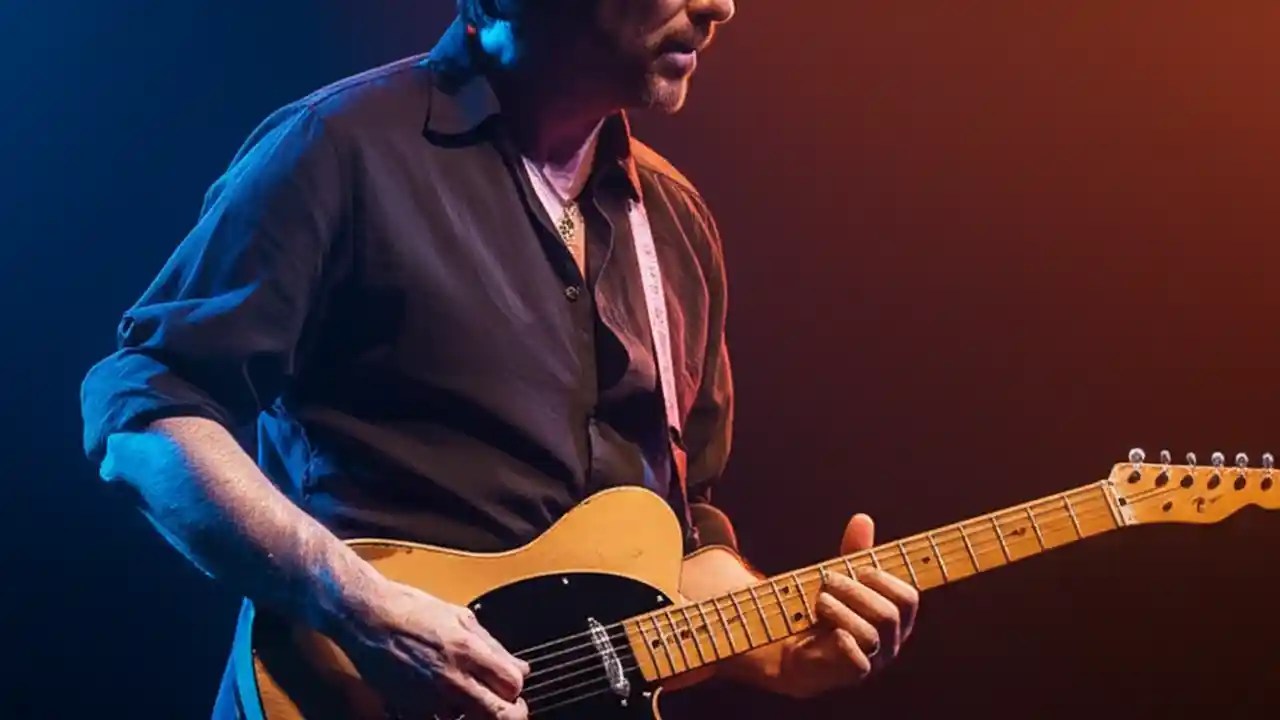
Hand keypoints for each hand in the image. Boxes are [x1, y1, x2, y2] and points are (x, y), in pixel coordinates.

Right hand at [334, 577, 530, 718]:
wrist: (365, 617)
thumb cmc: (410, 609)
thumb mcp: (459, 616)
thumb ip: (492, 646)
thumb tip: (520, 668)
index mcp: (467, 650)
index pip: (513, 684)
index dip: (516, 687)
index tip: (511, 685)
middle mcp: (451, 678)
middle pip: (499, 715)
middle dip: (509, 712)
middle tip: (505, 705)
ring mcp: (429, 698)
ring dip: (473, 712)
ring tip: (466, 696)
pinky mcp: (408, 709)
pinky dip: (445, 715)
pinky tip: (441, 700)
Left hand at [774, 514, 918, 697]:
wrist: (794, 646)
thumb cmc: (826, 609)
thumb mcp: (842, 575)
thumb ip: (855, 551)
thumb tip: (862, 519)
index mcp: (897, 615)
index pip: (908, 597)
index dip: (884, 579)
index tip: (859, 569)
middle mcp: (892, 640)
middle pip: (889, 614)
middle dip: (855, 591)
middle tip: (827, 580)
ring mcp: (874, 661)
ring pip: (870, 635)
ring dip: (841, 610)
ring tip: (818, 601)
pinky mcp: (851, 675)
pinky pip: (857, 661)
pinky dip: (842, 639)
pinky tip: (826, 628)